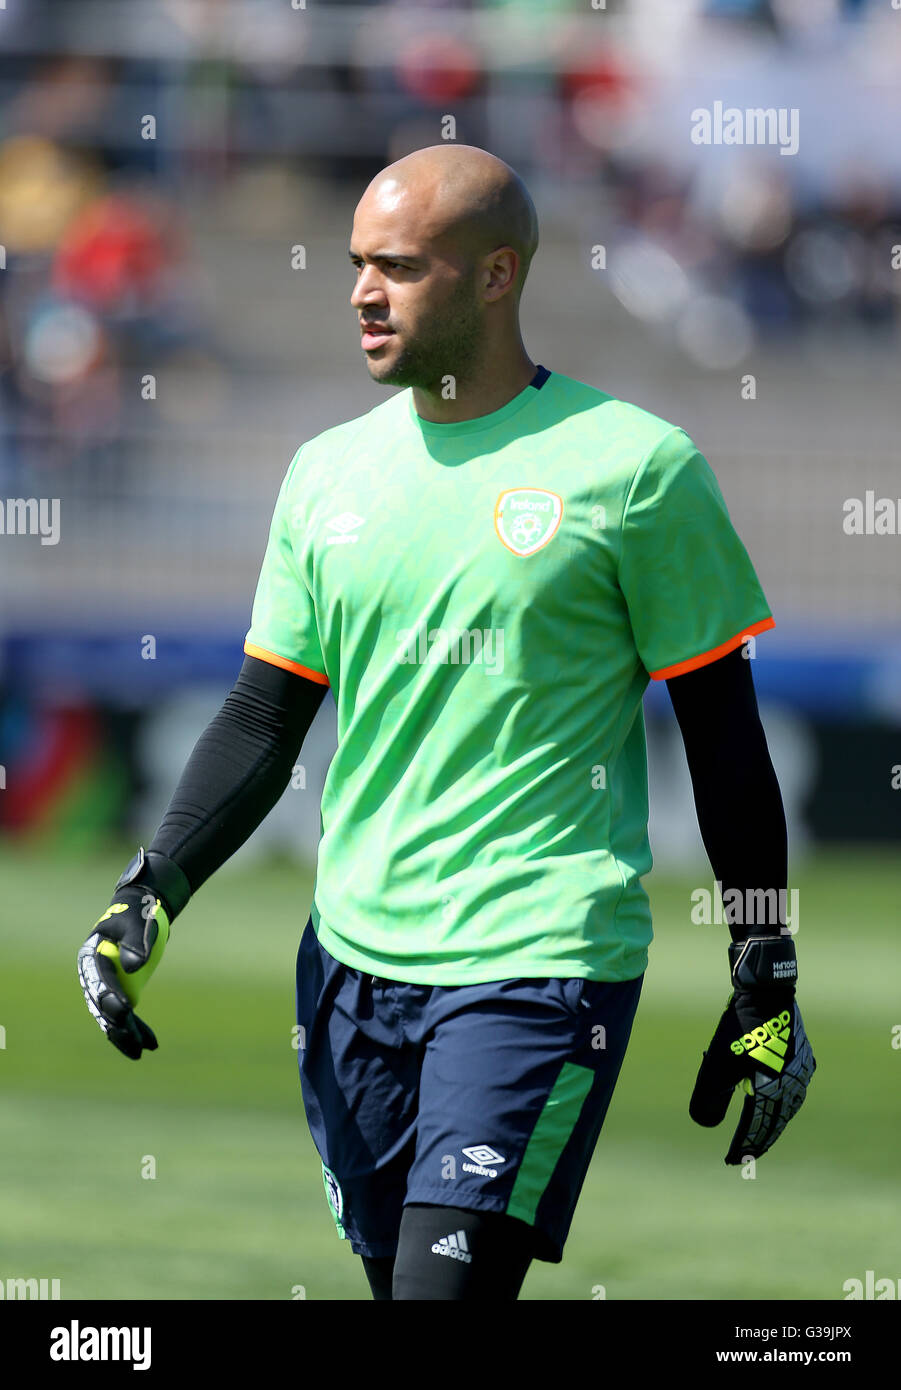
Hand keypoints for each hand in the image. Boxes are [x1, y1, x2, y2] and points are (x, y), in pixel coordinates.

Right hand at [77, 885, 169, 1059]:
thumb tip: (133, 965)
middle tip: (134, 1043)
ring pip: (112, 1016)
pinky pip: (126, 1014)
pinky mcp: (119, 991)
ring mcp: (105, 985)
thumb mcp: (139, 922)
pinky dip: (137, 1028)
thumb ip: (136, 941)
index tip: (126, 1010)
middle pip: (101, 1005)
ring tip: (141, 1052)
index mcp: (91, 956)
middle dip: (117, 1025)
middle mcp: (93, 975)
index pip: (100, 980)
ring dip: (126, 1034)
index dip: (112, 996)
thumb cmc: (138, 914)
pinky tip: (151, 1044)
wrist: (140, 912)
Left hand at [689, 935, 815, 1163]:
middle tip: (745, 1153)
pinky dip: (779, 1099)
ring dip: (771, 1120)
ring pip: (786, 1104)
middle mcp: (795, 1084)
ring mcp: (802, 1069)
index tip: (733, 1160)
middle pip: (776, 1120)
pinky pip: (791, 1087)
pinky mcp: (802, 1056)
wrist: (766, 990)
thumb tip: (704, 1124)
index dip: (745, 1145)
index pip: (760, 1127)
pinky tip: (770, 1100)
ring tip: (757, 1133)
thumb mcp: (718, 1062)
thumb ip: (710, 1096)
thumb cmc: (740, 1027)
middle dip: (760, 1137)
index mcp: (777, 1090)